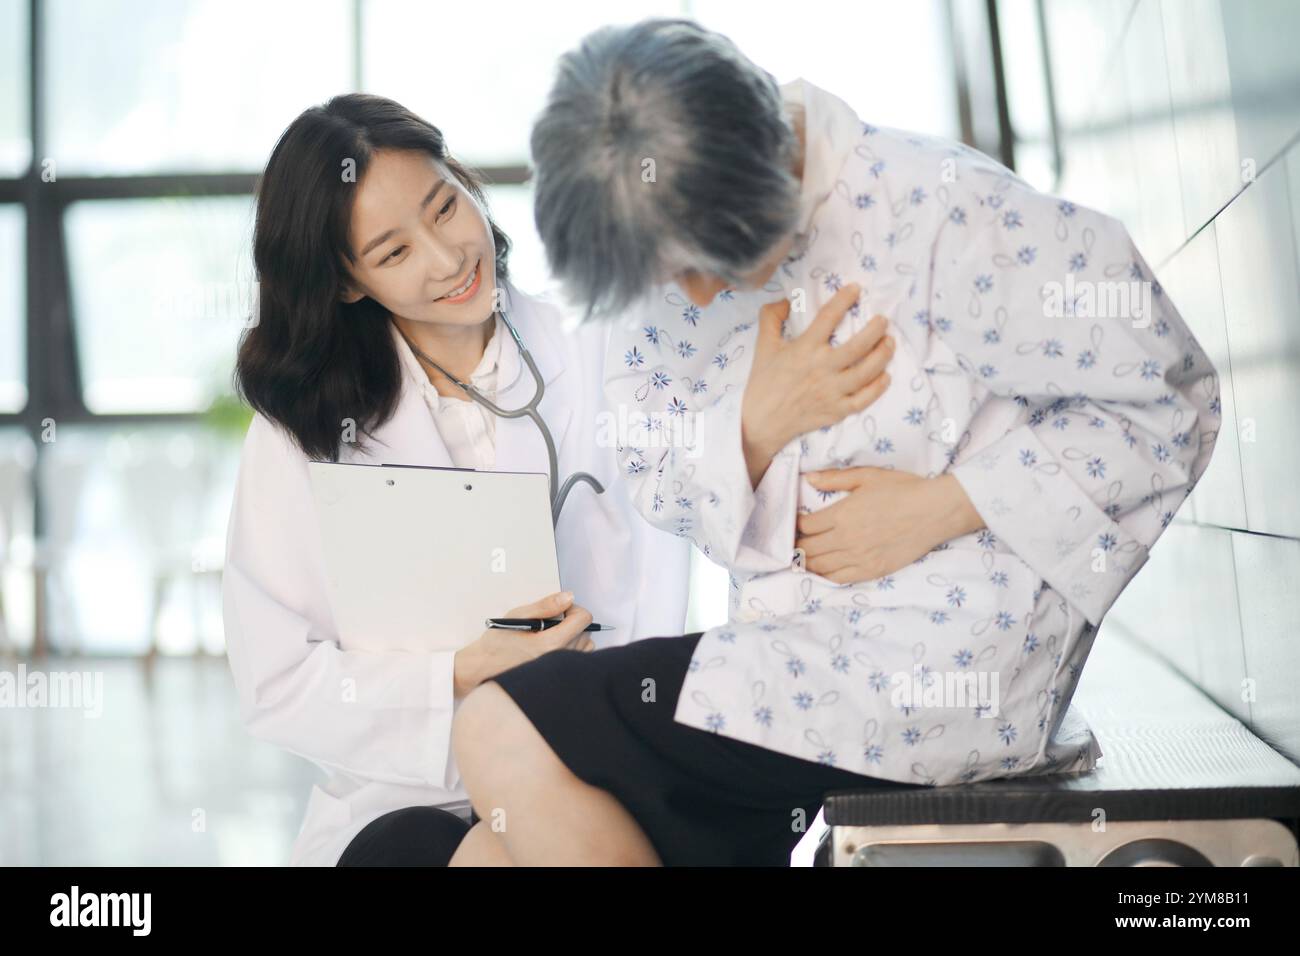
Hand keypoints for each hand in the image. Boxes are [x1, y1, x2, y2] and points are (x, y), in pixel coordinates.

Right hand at [452, 591, 594, 697]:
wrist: (484, 668)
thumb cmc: (498, 642)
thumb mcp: (518, 615)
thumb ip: (546, 606)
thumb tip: (569, 597)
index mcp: (551, 644)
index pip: (583, 619)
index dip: (573, 609)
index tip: (560, 610)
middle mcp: (560, 659)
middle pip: (586, 632)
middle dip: (573, 622)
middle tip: (552, 622)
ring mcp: (560, 671)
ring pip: (586, 647)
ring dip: (575, 636)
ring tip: (553, 635)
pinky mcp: (560, 677)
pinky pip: (579, 660)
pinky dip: (573, 649)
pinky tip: (555, 647)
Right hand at [742, 284, 894, 487]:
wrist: (760, 423)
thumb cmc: (762, 383)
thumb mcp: (762, 346)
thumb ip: (771, 318)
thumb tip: (785, 301)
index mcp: (804, 348)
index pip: (829, 317)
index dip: (844, 299)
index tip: (856, 289)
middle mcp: (822, 368)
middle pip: (859, 346)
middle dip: (876, 329)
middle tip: (883, 320)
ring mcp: (832, 391)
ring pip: (867, 371)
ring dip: (883, 355)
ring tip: (890, 343)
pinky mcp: (836, 411)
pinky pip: (864, 398)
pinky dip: (878, 387)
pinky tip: (885, 376)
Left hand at [795, 469, 984, 583]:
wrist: (935, 511)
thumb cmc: (903, 489)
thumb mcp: (867, 476)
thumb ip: (835, 479)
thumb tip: (808, 478)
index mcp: (842, 514)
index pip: (806, 525)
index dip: (796, 525)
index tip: (796, 523)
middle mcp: (846, 539)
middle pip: (808, 549)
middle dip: (797, 545)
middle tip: (793, 543)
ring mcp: (859, 557)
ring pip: (820, 567)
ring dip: (806, 563)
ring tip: (801, 558)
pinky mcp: (872, 571)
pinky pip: (839, 579)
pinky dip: (825, 576)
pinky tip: (821, 571)